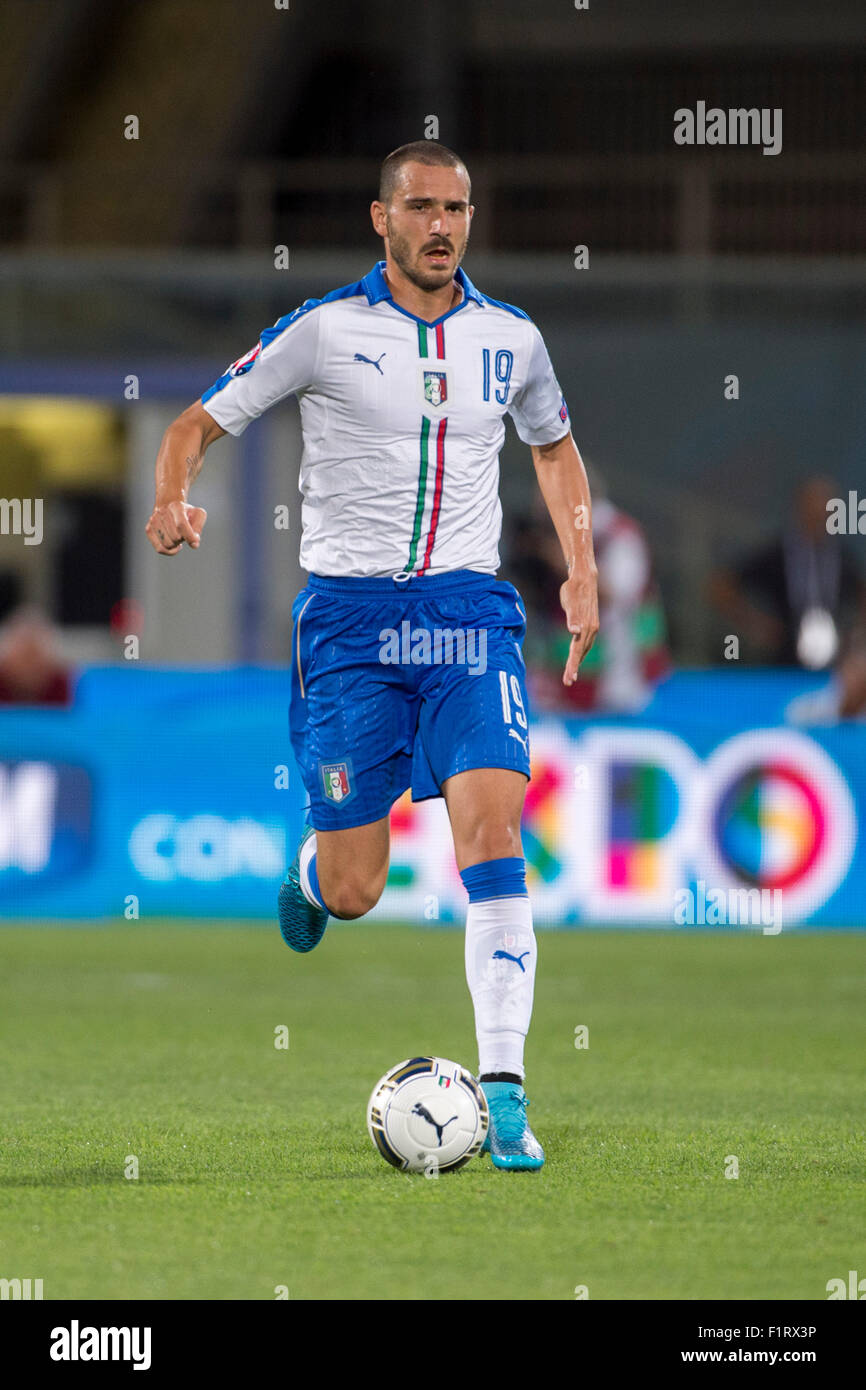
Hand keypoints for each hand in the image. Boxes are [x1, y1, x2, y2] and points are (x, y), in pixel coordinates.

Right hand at [145, 501, 206, 555]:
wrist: (171, 507)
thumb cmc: (187, 513)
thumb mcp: (198, 515)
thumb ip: (198, 528)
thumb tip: (194, 544)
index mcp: (176, 506)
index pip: (181, 525)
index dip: (190, 536)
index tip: (195, 542)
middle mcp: (162, 511)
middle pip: (175, 537)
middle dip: (183, 539)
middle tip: (184, 534)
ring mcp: (153, 520)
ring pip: (167, 544)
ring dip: (176, 545)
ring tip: (178, 537)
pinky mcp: (149, 529)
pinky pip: (160, 548)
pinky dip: (169, 551)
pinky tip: (174, 546)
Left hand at [561, 569, 598, 685]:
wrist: (584, 577)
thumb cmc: (573, 589)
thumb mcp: (570, 602)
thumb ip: (572, 618)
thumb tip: (574, 631)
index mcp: (586, 627)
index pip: (577, 651)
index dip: (573, 665)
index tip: (569, 678)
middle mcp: (591, 629)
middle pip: (581, 653)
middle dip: (574, 668)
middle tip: (567, 681)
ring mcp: (592, 627)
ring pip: (584, 649)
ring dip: (578, 661)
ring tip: (570, 674)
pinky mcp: (591, 624)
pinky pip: (585, 642)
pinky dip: (581, 652)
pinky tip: (578, 655)